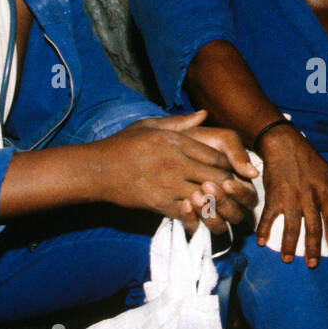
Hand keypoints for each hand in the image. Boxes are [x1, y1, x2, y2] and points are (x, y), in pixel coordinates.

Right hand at [93, 111, 257, 233]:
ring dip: (215, 201)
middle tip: (231, 190)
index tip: (229, 169)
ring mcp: (168, 184)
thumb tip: (204, 114)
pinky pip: (187, 212)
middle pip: (216, 177)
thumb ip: (180, 122)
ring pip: (206, 196)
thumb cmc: (123, 144)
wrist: (96, 169)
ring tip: (221, 202)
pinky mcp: (158, 203)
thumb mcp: (150, 125)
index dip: (228, 165)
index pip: (215, 155)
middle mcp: (175, 163)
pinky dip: (197, 214)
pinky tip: (201, 213)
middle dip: (227, 185)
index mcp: (175, 142)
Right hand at [256, 124, 327, 267]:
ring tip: (287, 259)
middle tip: (312, 263)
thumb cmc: (306, 156)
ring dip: (289, 245)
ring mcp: (291, 198)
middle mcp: (309, 198)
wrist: (283, 143)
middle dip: (313, 248)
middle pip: (313, 228)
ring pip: (292, 227)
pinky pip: (269, 217)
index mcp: (324, 192)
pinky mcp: (274, 196)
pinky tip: (261, 242)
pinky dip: (263, 230)